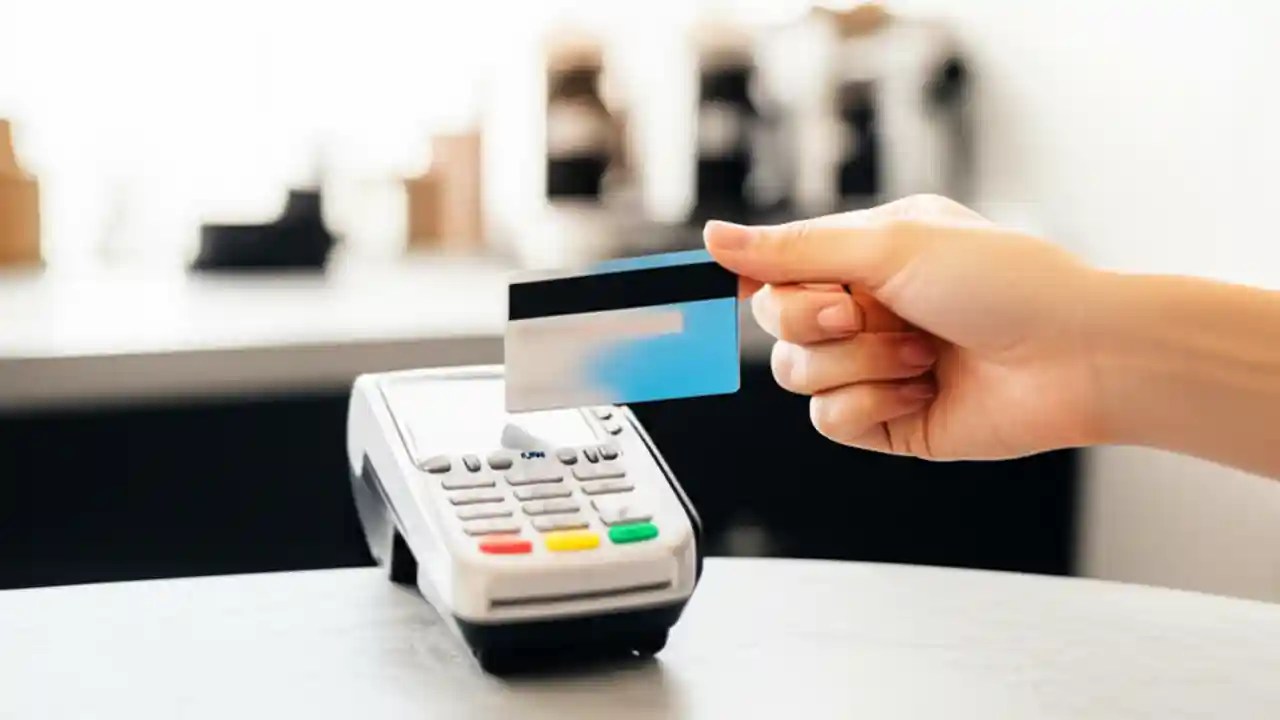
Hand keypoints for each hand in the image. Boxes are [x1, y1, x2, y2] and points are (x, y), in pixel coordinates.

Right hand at [704, 194, 1104, 459]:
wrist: (1076, 357)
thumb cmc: (1003, 282)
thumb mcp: (891, 245)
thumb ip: (794, 249)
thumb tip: (714, 237)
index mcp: (864, 255)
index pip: (777, 269)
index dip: (765, 280)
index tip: (757, 283)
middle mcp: (864, 308)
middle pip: (776, 325)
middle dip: (817, 320)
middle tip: (864, 309)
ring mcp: (874, 366)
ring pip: (798, 375)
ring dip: (858, 362)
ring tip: (919, 353)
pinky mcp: (887, 420)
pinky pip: (830, 420)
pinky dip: (870, 403)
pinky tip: (920, 388)